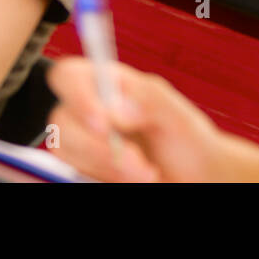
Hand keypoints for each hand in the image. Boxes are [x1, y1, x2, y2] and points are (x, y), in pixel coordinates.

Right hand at [45, 57, 227, 181]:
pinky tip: (132, 182)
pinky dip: (102, 178)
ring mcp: (84, 145)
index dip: (76, 95)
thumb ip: (148, 100)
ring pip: (65, 151)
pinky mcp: (85, 172)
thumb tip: (116, 109)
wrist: (197, 180)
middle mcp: (91, 112)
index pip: (69, 76)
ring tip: (147, 175)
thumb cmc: (189, 143)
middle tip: (138, 160)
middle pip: (60, 119)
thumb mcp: (179, 116)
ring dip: (105, 165)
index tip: (104, 124)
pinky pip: (73, 175)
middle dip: (98, 145)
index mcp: (109, 85)